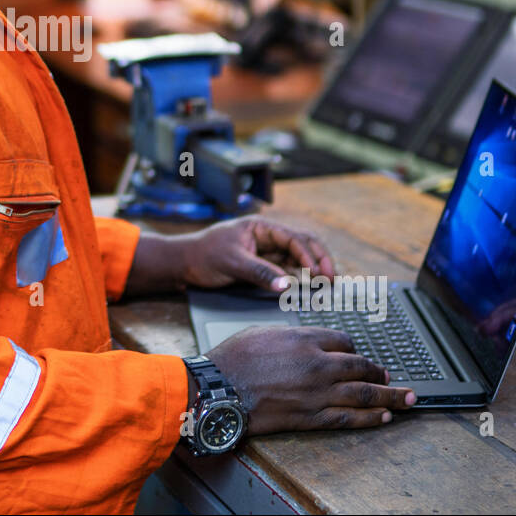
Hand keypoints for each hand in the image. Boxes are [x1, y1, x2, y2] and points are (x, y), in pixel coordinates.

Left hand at [178, 215, 334, 291]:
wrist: (184, 265)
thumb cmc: (203, 256)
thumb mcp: (232, 263)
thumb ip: (260, 272)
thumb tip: (287, 284)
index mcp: (261, 227)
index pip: (293, 238)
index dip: (309, 256)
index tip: (319, 274)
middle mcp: (267, 237)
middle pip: (302, 245)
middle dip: (319, 260)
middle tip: (332, 279)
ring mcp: (266, 252)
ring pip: (297, 259)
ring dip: (312, 270)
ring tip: (325, 286)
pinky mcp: (263, 266)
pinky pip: (286, 270)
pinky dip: (299, 278)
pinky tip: (308, 288)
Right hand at [208, 326, 415, 432]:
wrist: (218, 388)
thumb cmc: (234, 358)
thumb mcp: (264, 331)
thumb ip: (293, 336)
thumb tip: (307, 340)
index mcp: (305, 339)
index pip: (344, 342)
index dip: (355, 350)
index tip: (359, 356)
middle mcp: (318, 364)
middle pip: (361, 367)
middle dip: (381, 373)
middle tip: (393, 378)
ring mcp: (317, 393)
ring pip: (364, 394)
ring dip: (390, 397)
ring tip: (408, 399)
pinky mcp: (310, 417)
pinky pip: (348, 418)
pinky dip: (370, 418)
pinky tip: (384, 417)